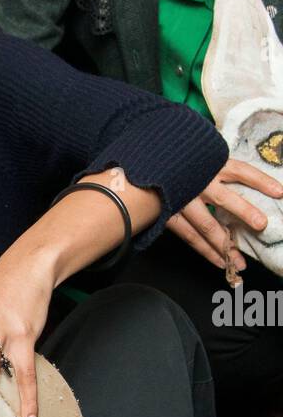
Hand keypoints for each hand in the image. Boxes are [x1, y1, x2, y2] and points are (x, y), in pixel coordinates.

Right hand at [166, 158, 282, 273]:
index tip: (279, 192)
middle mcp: (198, 182)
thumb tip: (239, 177)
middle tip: (261, 225)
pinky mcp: (170, 215)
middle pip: (225, 199)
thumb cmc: (178, 160)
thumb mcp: (200, 154)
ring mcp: (184, 200)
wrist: (147, 166)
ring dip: (224, 245)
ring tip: (240, 263)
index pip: (241, 172)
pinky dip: (206, 251)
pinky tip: (220, 261)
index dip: (261, 182)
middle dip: (244, 213)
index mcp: (210, 164)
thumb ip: (217, 165)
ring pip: (207, 225)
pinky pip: (190, 237)